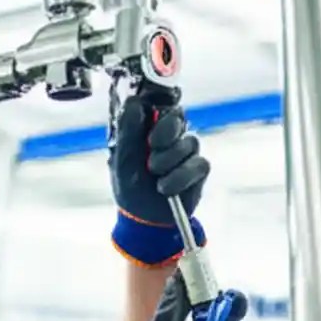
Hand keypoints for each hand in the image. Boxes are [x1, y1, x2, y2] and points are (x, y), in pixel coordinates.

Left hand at [110, 86, 211, 266]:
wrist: (142, 218)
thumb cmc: (130, 185)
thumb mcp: (121, 158)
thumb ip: (127, 130)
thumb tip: (134, 101)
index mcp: (150, 129)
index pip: (161, 105)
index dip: (156, 112)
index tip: (145, 127)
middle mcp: (172, 136)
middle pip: (178, 116)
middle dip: (164, 133)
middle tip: (151, 148)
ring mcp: (187, 152)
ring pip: (190, 142)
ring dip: (169, 161)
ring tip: (155, 177)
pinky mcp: (199, 169)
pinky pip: (199, 164)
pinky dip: (180, 177)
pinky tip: (166, 188)